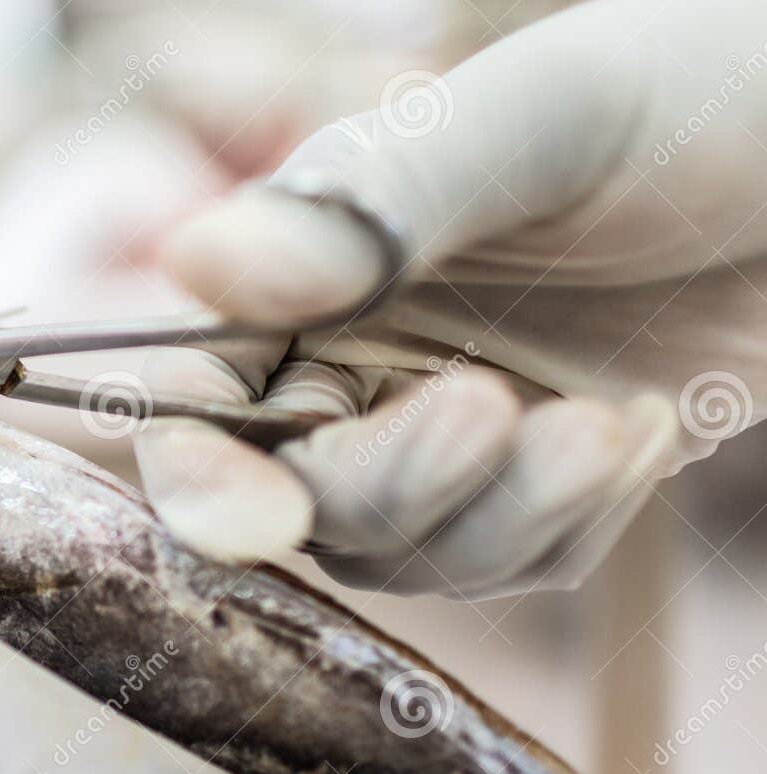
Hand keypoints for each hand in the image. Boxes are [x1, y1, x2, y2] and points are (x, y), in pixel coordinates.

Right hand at [138, 0, 766, 598]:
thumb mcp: (539, 127)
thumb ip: (372, 204)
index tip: (262, 513)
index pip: (197, 394)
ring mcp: (440, 430)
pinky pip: (513, 561)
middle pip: (297, 495)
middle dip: (391, 483)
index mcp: (311, 265)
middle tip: (491, 410)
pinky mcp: (533, 485)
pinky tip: (647, 428)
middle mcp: (354, 359)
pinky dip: (576, 518)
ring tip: (611, 425)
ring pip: (402, 551)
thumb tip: (194, 260)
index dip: (200, 468)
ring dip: (504, 511)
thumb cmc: (694, 95)